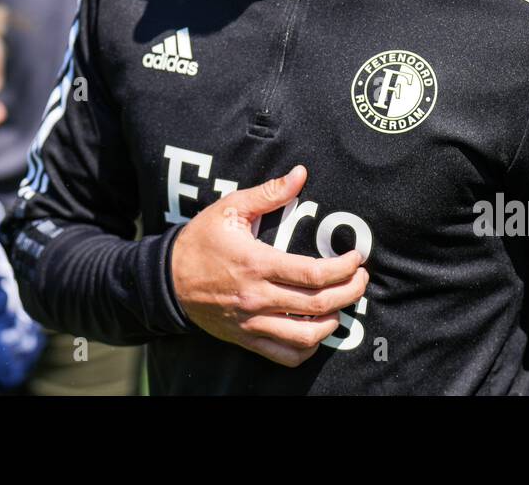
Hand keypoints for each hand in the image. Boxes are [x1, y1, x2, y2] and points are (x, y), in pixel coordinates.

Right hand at [170, 165, 368, 367]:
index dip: (344, 268)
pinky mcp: (246, 338)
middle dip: (350, 292)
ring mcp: (252, 322)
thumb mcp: (230, 209)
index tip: (356, 259)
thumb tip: (300, 174)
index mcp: (257, 263)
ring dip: (333, 322)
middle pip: (318, 305)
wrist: (166, 279)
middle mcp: (257, 297)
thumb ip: (269, 193)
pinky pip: (284, 355)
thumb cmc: (201, 240)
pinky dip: (307, 349)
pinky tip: (315, 330)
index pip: (313, 274)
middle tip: (361, 279)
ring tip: (342, 305)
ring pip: (306, 336)